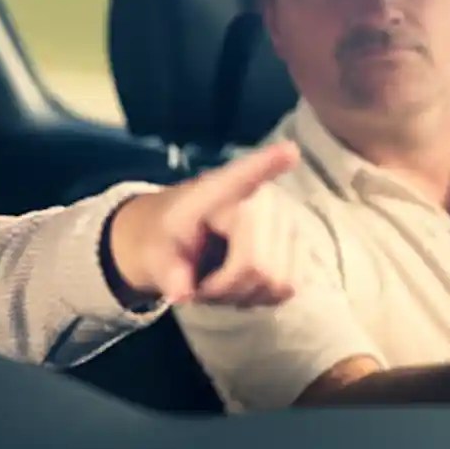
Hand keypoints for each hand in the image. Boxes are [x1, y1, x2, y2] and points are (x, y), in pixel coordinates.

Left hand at [107, 141, 302, 306]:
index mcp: (212, 192)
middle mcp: (257, 198)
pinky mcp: (297, 244)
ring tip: (218, 283)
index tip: (290, 152)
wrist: (178, 238)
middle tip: (201, 285)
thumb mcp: (152, 255)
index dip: (267, 165)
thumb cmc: (164, 238)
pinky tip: (240, 285)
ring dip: (242, 295)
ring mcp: (282, 220)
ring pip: (275, 281)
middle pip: (256, 265)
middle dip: (226, 288)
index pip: (242, 176)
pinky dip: (260, 296)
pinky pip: (286, 288)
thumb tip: (181, 292)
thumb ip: (165, 273)